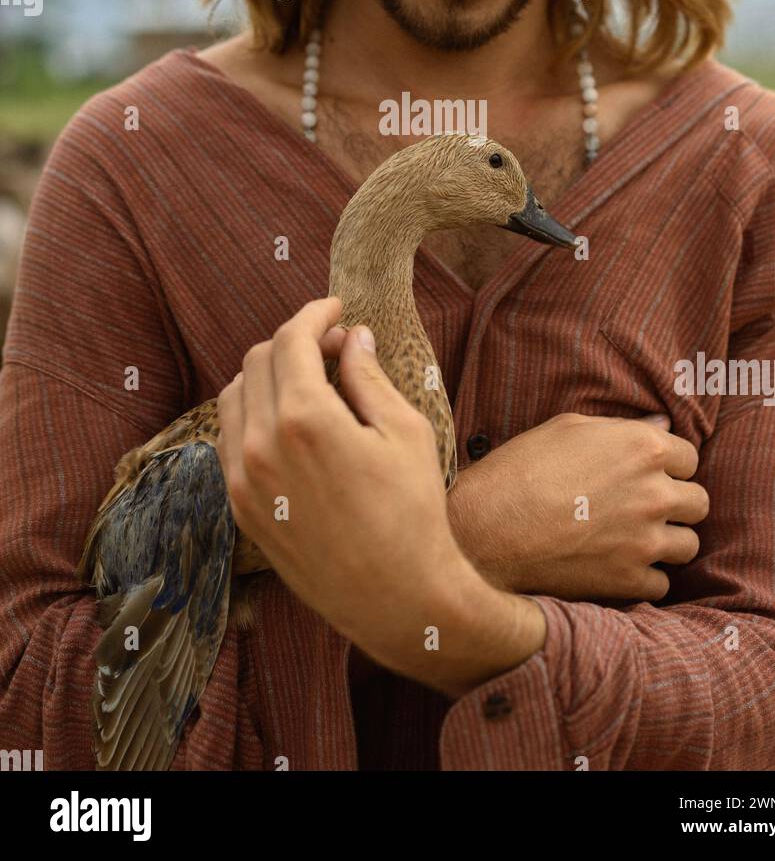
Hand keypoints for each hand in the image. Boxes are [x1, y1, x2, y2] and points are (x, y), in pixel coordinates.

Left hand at [216, 298, 545, 695]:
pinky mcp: (240, 508)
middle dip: (293, 341)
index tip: (335, 308)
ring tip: (310, 382)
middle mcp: (261, 445)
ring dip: (267, 375)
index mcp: (305, 419)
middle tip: (333, 346)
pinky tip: (289, 422)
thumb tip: (353, 336)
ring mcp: (242, 479)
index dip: (313, 313)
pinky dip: (252, 414)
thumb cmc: (412, 512)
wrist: (396, 597)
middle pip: (258, 360)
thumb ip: (369, 376)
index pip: (291, 339)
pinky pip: (229, 440)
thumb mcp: (404, 431)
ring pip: (234, 396)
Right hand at [448, 411, 708, 601]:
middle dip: (676, 503)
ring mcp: (645, 541)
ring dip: (666, 541)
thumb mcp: (566, 428)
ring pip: (688, 545)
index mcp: (643, 448)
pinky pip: (661, 584)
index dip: (668, 464)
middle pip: (698, 502)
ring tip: (633, 538)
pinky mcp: (629, 582)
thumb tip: (660, 425)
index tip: (648, 473)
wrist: (485, 530)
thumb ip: (620, 428)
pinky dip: (644, 578)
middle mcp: (654, 493)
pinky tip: (618, 566)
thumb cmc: (519, 470)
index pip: (689, 457)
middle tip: (644, 506)